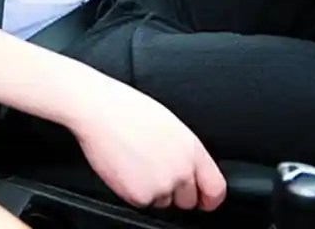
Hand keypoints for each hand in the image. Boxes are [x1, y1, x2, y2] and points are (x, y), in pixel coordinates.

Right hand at [68, 78, 226, 211]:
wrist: (99, 111)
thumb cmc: (128, 110)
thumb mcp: (170, 126)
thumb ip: (185, 152)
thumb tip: (189, 171)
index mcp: (192, 149)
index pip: (215, 189)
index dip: (208, 198)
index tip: (203, 200)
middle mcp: (181, 169)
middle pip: (188, 200)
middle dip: (174, 192)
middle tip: (154, 172)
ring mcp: (161, 184)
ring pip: (162, 202)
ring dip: (151, 191)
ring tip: (135, 163)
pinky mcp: (140, 195)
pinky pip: (141, 204)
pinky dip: (132, 192)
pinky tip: (125, 169)